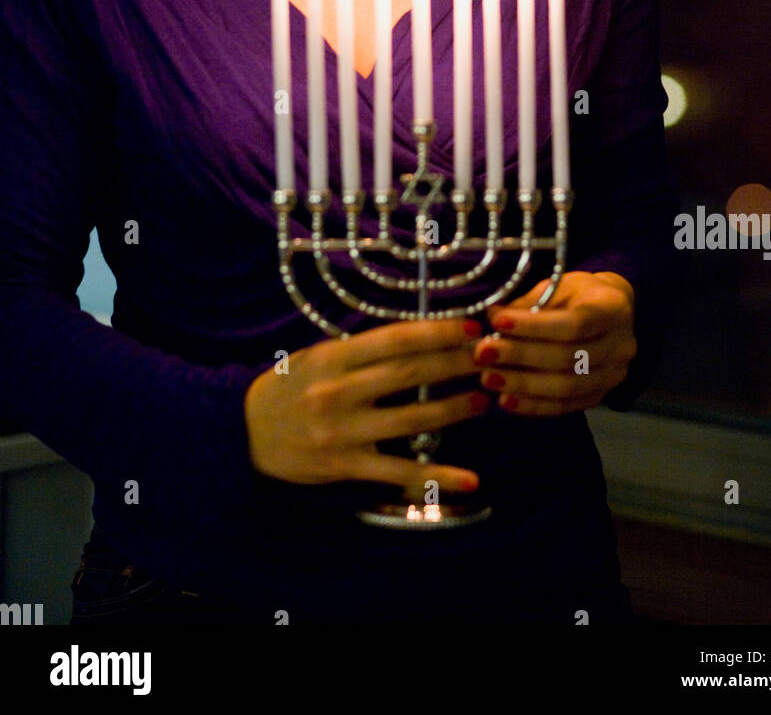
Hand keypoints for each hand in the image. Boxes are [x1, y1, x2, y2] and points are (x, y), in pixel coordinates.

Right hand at [244, 317, 489, 491]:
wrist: (244, 432)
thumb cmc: (289, 387)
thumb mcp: (318, 357)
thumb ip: (362, 350)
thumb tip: (419, 336)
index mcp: (333, 357)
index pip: (397, 339)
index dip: (438, 332)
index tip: (471, 326)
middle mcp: (339, 392)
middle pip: (411, 373)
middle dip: (456, 363)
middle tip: (490, 356)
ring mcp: (344, 431)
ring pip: (413, 418)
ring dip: (455, 408)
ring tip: (484, 399)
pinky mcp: (347, 466)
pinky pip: (400, 471)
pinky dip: (438, 475)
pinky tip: (470, 478)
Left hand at [470, 271, 636, 415]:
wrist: (611, 311)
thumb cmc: (579, 294)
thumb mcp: (558, 285)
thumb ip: (528, 303)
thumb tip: (492, 317)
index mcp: (612, 308)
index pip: (574, 323)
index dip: (534, 326)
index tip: (497, 322)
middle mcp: (621, 345)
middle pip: (568, 358)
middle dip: (521, 356)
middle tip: (483, 353)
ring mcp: (614, 375)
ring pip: (566, 387)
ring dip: (523, 385)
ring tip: (489, 378)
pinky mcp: (599, 396)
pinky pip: (565, 406)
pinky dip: (533, 405)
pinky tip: (506, 400)